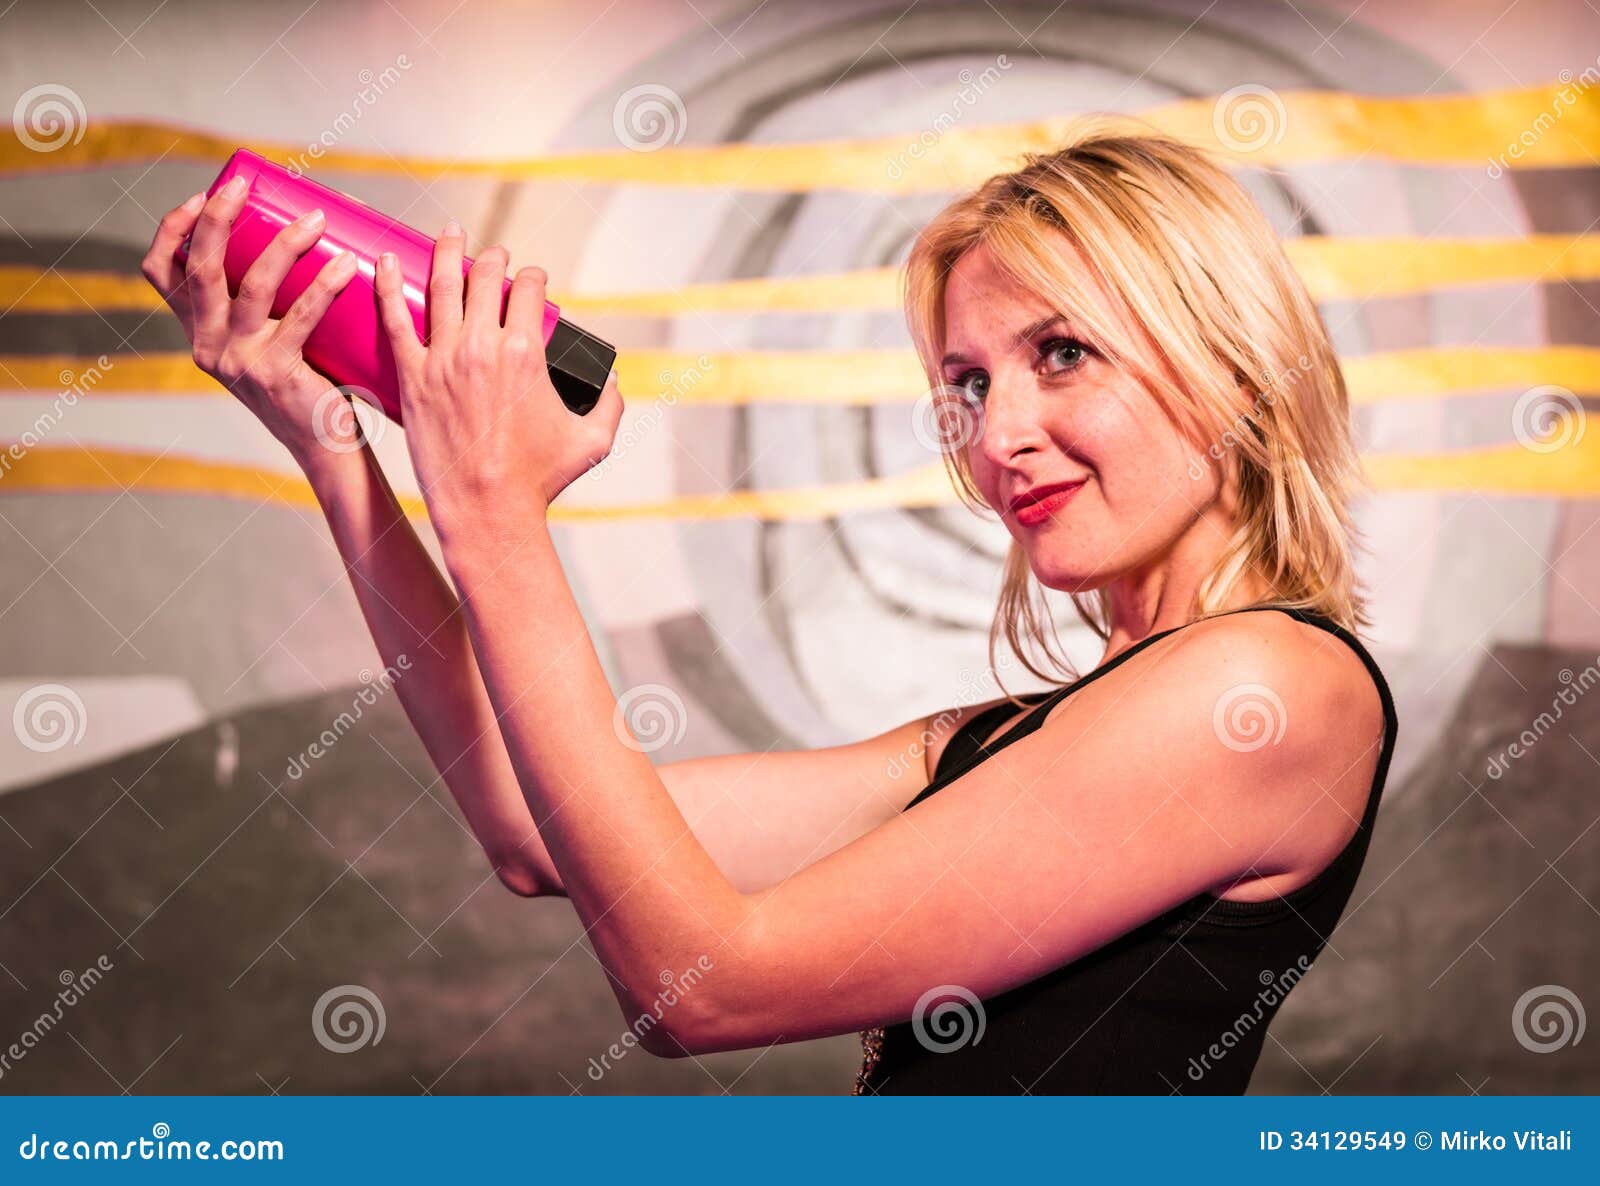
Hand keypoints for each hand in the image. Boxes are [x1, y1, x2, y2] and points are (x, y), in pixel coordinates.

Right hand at [142, 179, 361, 462]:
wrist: (323, 444)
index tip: (204, 195)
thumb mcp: (266, 343)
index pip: (161, 272)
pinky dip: (325, 285)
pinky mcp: (274, 372)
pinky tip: (346, 264)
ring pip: (251, 286)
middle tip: (243, 185)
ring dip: (285, 244)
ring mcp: (238, 361)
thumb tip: (304, 233)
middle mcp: (208, 346)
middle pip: (200, 268)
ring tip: (316, 219)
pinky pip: (299, 317)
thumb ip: (267, 305)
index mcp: (199, 333)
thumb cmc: (304, 383)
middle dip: (218, 218)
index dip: (174, 229)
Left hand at [372, 223, 623, 547]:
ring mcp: (443, 360)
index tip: (532, 278)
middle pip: (485, 278)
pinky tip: (378, 259)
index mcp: (525, 352)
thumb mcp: (593, 441)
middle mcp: (482, 346)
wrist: (487, 510)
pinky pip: (394, 318)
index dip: (533, 275)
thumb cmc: (541, 479)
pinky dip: (384, 283)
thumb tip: (614, 380)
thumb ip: (611, 405)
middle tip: (493, 256)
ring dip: (445, 251)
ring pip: (440, 286)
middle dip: (493, 257)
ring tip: (446, 234)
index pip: (528, 290)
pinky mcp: (412, 378)